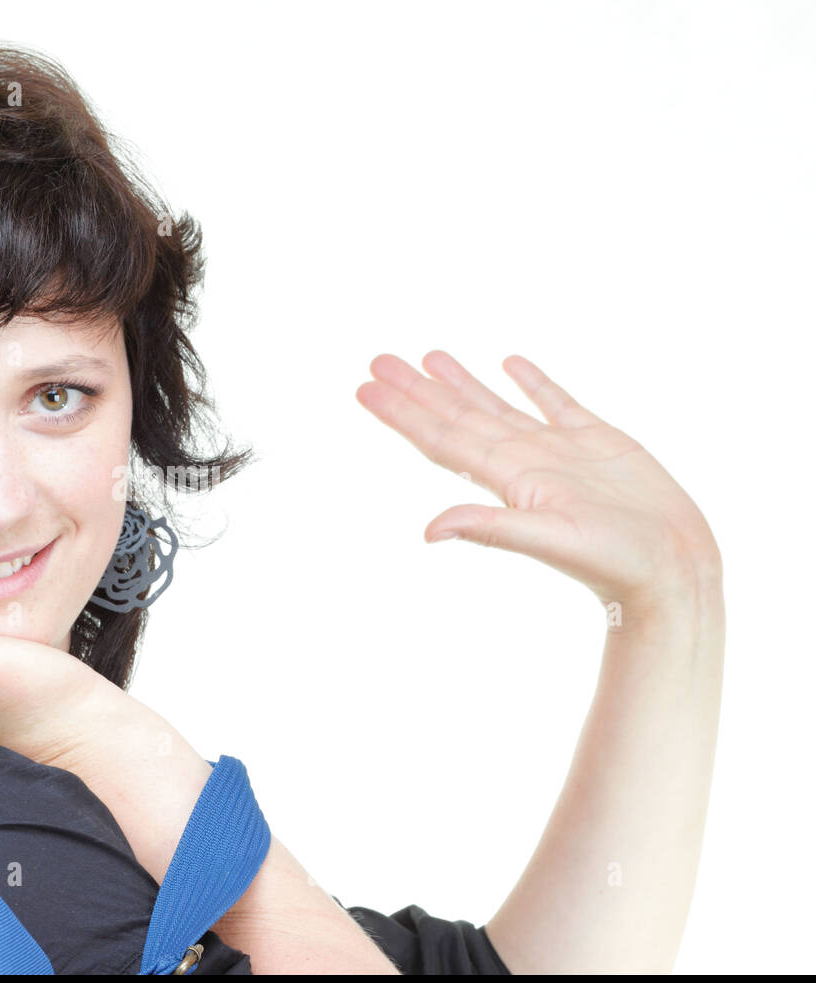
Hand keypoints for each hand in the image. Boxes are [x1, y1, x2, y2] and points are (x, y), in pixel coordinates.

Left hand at [355, 351, 721, 615]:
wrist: (674, 569)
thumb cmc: (615, 563)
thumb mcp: (549, 542)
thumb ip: (490, 528)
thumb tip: (427, 532)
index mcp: (507, 479)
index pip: (441, 439)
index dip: (402, 415)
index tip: (365, 389)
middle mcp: (523, 461)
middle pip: (457, 417)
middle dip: (417, 390)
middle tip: (378, 360)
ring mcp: (558, 450)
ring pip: (497, 407)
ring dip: (460, 383)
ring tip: (428, 356)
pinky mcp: (598, 441)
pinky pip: (556, 402)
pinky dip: (532, 382)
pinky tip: (509, 363)